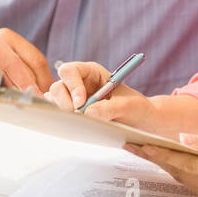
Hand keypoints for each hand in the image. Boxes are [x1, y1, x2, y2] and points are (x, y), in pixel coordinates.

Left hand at [0, 4, 47, 90]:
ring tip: (30, 92)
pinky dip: (2, 69)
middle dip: (30, 72)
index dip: (22, 76)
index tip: (35, 93)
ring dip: (18, 71)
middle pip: (15, 50)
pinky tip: (7, 84)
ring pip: (5, 53)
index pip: (8, 54)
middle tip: (42, 94)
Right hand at [48, 61, 168, 134]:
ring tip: (78, 122)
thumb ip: (110, 108)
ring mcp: (74, 99)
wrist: (142, 122)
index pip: (71, 71)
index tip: (81, 103)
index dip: (73, 85)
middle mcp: (80, 83)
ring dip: (62, 111)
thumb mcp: (128, 106)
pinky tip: (72, 125)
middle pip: (58, 86)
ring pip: (55, 101)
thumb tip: (88, 113)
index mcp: (93, 73)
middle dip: (63, 101)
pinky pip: (59, 114)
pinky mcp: (73, 113)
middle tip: (76, 116)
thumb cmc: (137, 108)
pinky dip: (62, 119)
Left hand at [125, 133, 197, 196]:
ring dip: (166, 165)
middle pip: (177, 173)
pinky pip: (194, 185)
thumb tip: (182, 139)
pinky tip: (171, 161)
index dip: (156, 153)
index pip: (180, 163)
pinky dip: (182, 172)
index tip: (138, 144)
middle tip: (132, 144)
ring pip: (184, 180)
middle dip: (155, 158)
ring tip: (145, 150)